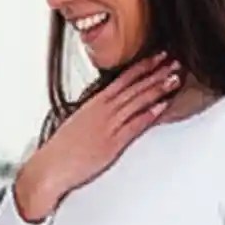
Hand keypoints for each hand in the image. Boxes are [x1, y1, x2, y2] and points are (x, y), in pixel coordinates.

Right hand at [14, 52, 181, 222]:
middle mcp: (102, 110)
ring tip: (174, 78)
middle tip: (174, 60)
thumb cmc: (61, 150)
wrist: (50, 168)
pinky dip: (149, 113)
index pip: (122, 79)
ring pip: (136, 101)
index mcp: (94, 104)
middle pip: (133, 86)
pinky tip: (162, 105)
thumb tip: (106, 111)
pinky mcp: (112, 142)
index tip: (157, 57)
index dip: (142, 67)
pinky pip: (134, 124)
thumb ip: (95, 115)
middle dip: (155, 72)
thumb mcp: (79, 124)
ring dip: (157, 88)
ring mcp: (108, 125)